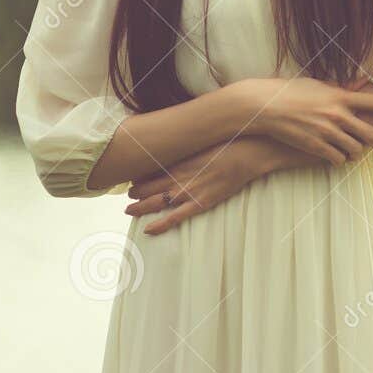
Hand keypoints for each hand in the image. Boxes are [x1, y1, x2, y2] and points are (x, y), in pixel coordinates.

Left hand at [124, 136, 273, 234]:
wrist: (244, 154)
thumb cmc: (225, 145)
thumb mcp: (199, 143)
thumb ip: (185, 149)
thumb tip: (174, 147)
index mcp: (177, 160)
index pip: (148, 170)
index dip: (137, 176)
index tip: (130, 178)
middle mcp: (177, 176)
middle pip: (147, 187)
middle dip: (134, 192)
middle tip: (127, 195)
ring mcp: (187, 191)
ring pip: (155, 202)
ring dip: (139, 207)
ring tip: (129, 210)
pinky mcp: (199, 203)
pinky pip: (174, 217)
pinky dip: (159, 225)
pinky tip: (147, 229)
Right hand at [240, 76, 372, 165]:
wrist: (264, 107)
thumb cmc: (289, 92)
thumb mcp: (317, 86)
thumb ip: (338, 90)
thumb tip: (353, 88)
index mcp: (341, 96)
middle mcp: (337, 114)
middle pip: (370, 134)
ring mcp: (327, 132)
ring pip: (354, 149)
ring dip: (354, 152)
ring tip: (349, 150)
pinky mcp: (315, 146)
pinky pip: (337, 159)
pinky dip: (338, 159)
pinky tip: (332, 156)